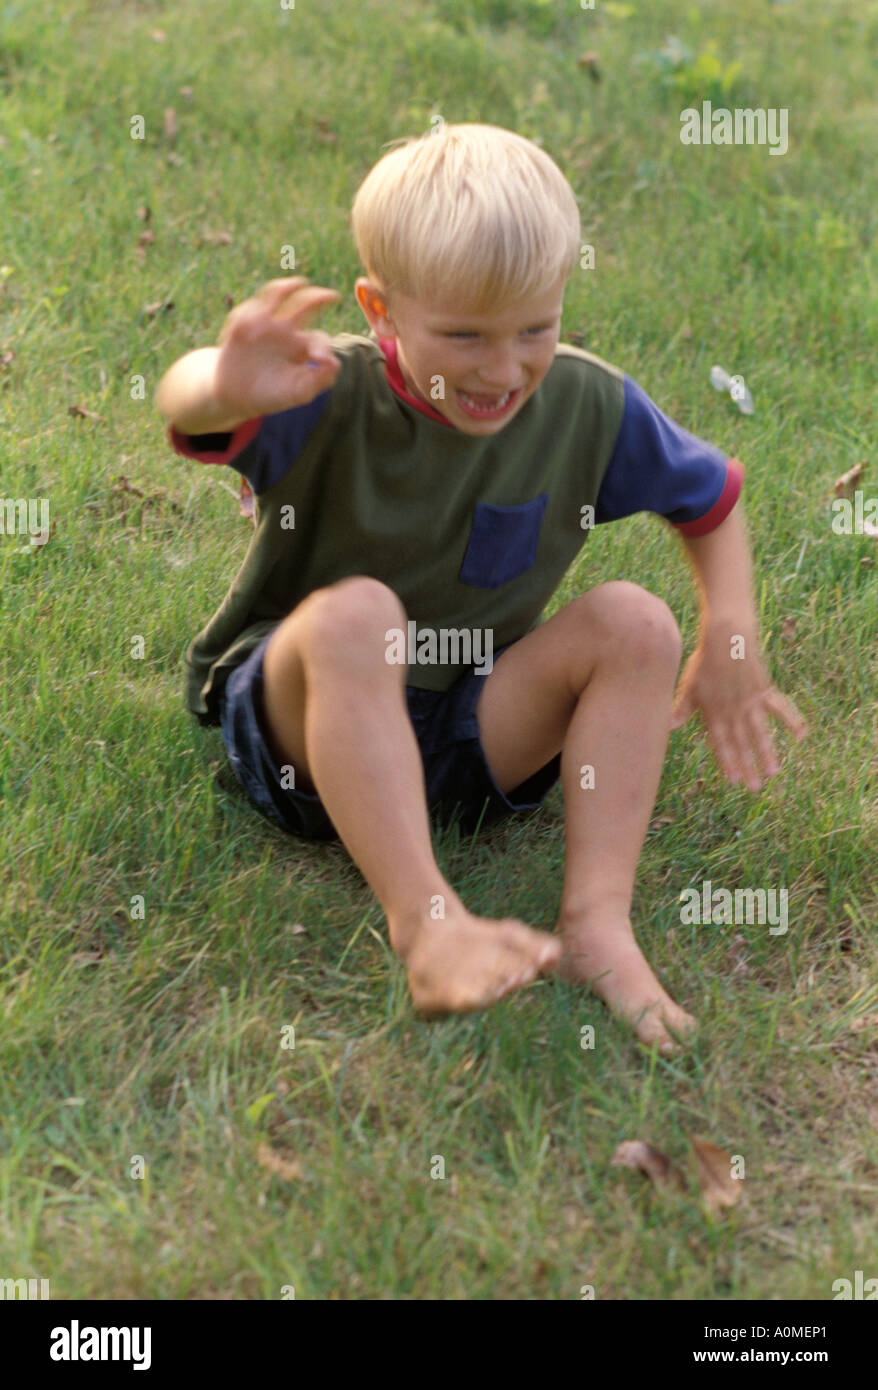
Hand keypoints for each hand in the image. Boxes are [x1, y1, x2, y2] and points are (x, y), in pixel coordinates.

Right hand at [214, 277, 341, 417]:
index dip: (323, 346)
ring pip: (277, 294)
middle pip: (305, 304)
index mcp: (304, 346)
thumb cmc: (272, 394)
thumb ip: (319, 380)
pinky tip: (250, 336)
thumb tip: (334, 363)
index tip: (319, 359)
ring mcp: (264, 323)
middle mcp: (286, 329)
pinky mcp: (242, 323)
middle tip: (331, 297)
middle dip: (318, 298)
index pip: (319, 338)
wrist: (237, 396)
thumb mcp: (298, 393)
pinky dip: (250, 317)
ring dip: (286, 288)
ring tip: (296, 285)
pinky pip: (247, 310)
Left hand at [670, 639, 806, 790]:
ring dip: (767, 753)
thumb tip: (667, 727)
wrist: (725, 638)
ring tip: (774, 772)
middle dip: (748, 766)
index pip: (721, 744)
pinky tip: (801, 736)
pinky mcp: (765, 691)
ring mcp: (751, 703)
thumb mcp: (688, 686)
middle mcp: (733, 712)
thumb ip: (682, 709)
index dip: (727, 762)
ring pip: (760, 733)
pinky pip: (781, 708)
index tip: (734, 780)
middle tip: (755, 788)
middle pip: (742, 743)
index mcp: (714, 713)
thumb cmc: (704, 662)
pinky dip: (792, 721)